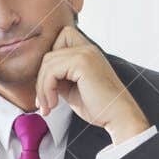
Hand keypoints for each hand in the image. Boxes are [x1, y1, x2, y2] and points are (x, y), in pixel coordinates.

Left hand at [34, 26, 148, 142]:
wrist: (118, 117)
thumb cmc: (98, 106)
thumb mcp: (72, 88)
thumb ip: (58, 78)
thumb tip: (39, 79)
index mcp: (87, 52)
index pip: (59, 41)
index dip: (50, 62)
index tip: (51, 88)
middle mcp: (87, 48)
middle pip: (49, 54)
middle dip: (41, 79)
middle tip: (43, 103)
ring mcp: (85, 53)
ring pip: (47, 62)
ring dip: (42, 88)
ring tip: (48, 106)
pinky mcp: (82, 62)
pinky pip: (51, 71)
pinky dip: (46, 89)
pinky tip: (54, 104)